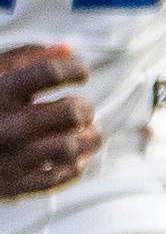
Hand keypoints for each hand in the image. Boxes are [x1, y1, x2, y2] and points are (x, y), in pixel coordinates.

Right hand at [0, 41, 94, 199]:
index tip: (80, 74)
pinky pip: (60, 177)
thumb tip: (66, 49)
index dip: (75, 69)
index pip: (51, 72)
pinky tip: (75, 156)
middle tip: (79, 107)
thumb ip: (22, 58)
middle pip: (71, 111)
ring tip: (87, 131)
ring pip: (72, 146)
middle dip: (84, 106)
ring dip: (89, 138)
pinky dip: (76, 166)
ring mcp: (12, 158)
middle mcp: (7, 126)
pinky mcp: (14, 184)